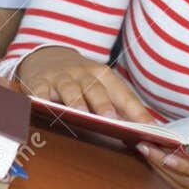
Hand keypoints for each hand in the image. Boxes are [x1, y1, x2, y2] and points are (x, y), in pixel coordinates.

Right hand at [16, 45, 155, 121]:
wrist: (48, 56)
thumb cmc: (80, 78)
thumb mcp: (99, 85)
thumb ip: (117, 105)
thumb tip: (141, 132)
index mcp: (103, 75)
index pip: (123, 94)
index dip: (136, 111)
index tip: (149, 127)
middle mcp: (83, 74)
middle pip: (95, 88)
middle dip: (104, 103)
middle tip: (111, 119)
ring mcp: (60, 77)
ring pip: (70, 88)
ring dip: (76, 101)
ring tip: (82, 115)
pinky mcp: (39, 82)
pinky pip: (40, 91)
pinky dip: (41, 99)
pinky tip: (43, 106)